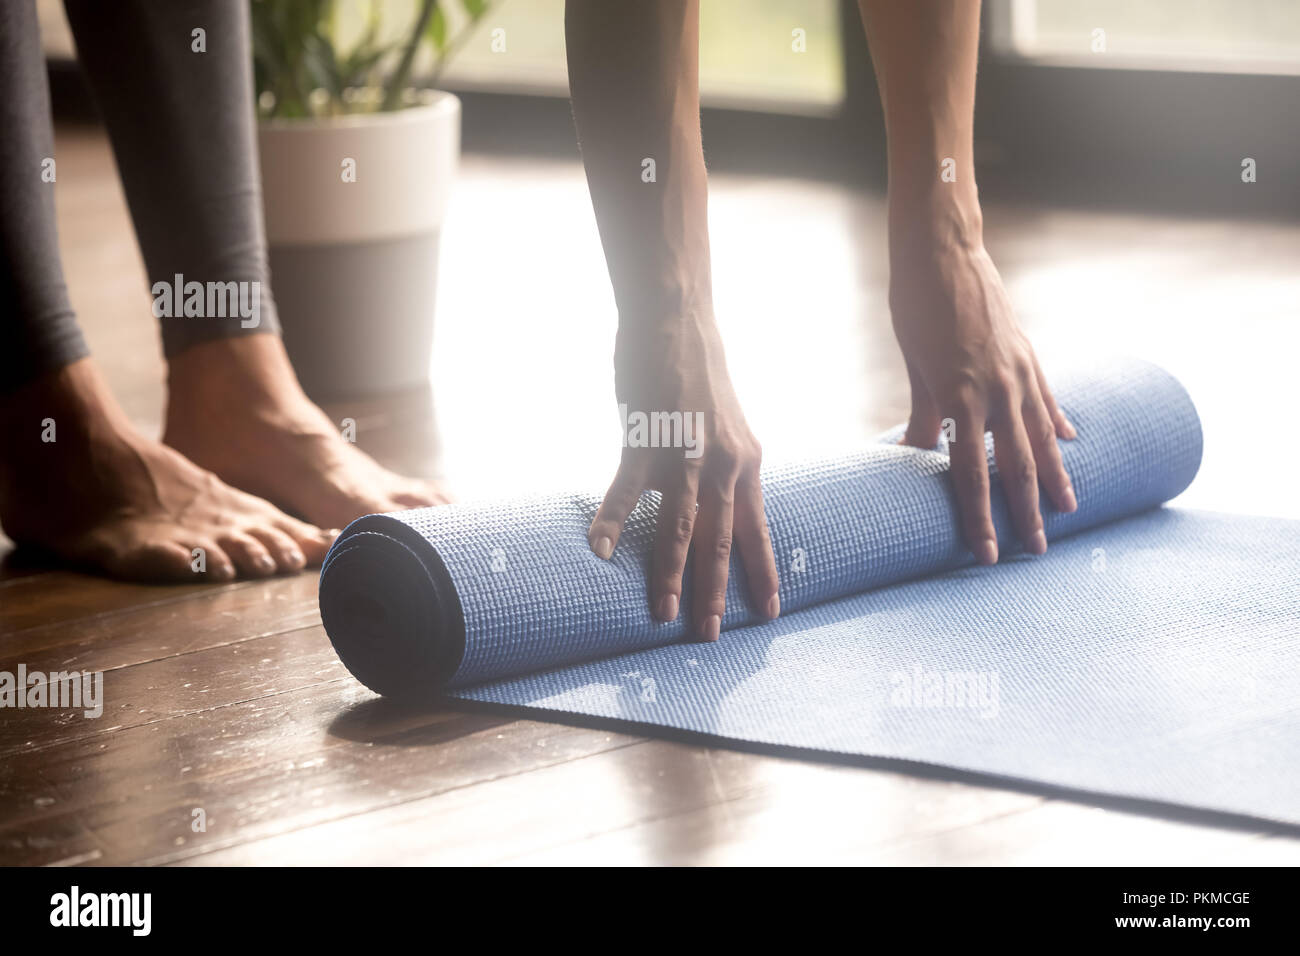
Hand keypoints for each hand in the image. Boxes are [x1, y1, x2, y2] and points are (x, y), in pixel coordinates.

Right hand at [587, 314, 779, 639]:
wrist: (678, 322)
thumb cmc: (698, 371)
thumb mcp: (729, 424)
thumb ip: (726, 463)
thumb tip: (719, 498)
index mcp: (747, 463)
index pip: (757, 530)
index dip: (763, 573)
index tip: (769, 612)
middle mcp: (724, 465)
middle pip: (721, 541)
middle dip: (715, 593)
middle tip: (711, 635)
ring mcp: (685, 456)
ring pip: (680, 528)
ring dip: (671, 574)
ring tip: (665, 614)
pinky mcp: (646, 442)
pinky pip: (626, 492)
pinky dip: (613, 523)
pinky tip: (602, 552)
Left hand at [889, 208, 1076, 563]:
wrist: (942, 252)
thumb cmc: (916, 308)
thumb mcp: (915, 366)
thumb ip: (924, 414)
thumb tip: (913, 456)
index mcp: (961, 398)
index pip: (973, 474)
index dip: (981, 518)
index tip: (989, 554)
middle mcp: (998, 390)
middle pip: (1017, 465)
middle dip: (1026, 513)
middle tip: (1037, 552)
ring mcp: (1019, 371)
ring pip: (1041, 436)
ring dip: (1055, 477)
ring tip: (1069, 509)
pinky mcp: (1028, 354)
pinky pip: (1047, 398)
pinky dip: (1056, 423)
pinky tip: (1067, 442)